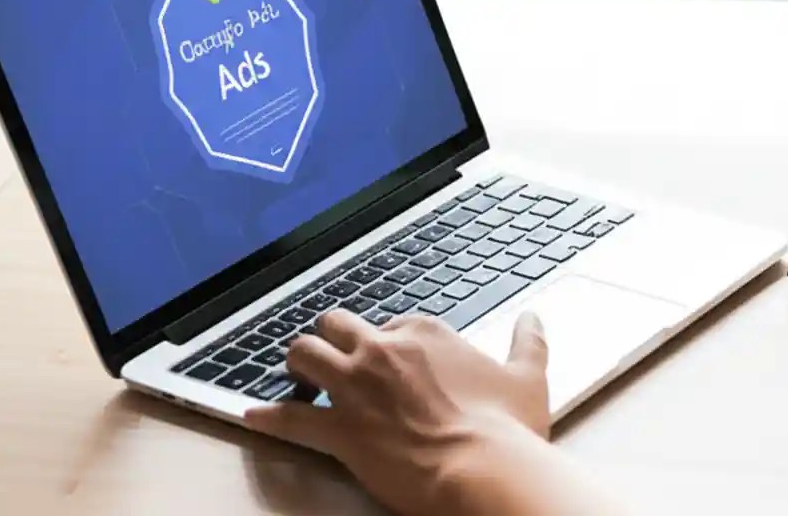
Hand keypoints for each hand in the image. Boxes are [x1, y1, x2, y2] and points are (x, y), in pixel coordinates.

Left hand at [246, 310, 549, 514]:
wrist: (482, 469)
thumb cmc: (506, 429)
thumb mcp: (527, 376)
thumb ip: (528, 342)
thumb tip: (534, 319)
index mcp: (424, 333)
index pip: (390, 321)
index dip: (386, 340)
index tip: (389, 357)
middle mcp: (384, 351)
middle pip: (337, 326)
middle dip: (332, 338)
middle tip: (333, 354)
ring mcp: (356, 389)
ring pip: (305, 355)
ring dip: (298, 363)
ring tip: (297, 374)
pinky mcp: (340, 431)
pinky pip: (289, 418)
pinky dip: (268, 417)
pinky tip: (253, 414)